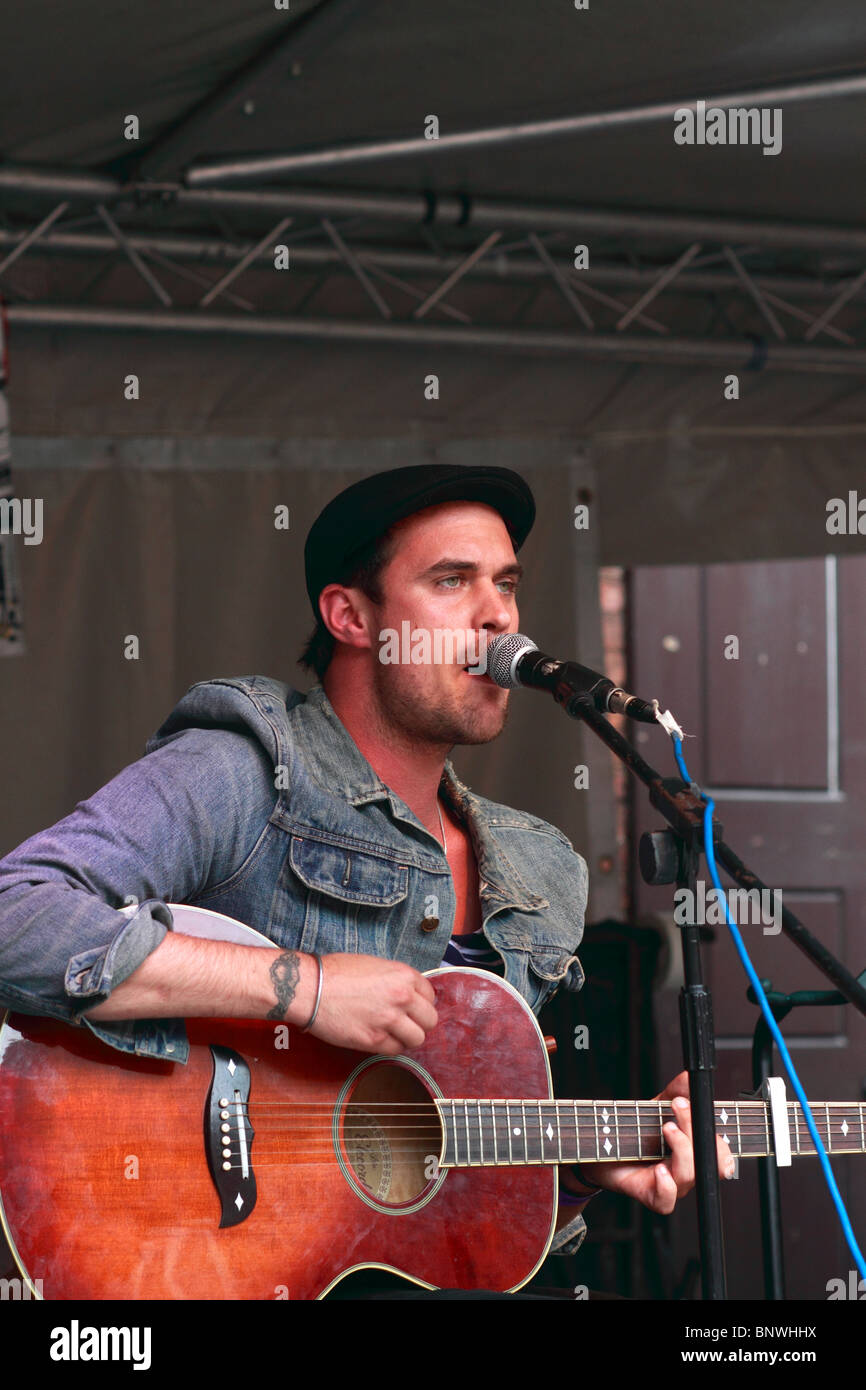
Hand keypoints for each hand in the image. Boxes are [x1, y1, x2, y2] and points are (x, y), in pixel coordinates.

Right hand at [307, 952, 438, 1054]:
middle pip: (430, 1020)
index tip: (412, 1007)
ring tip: (394, 1033)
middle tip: (406, 1023)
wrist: (311, 987)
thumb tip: (407, 994)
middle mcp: (401, 997)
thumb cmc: (336, 972)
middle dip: (419, 1022)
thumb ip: (395, 980)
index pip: (430, 995)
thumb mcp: (373, 964)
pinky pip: (395, 1050)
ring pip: (417, 1038)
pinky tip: (379, 1038)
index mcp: (403, 975)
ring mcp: (388, 1020)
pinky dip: (390, 1047)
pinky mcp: (373, 1040)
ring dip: (407, 1037)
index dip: (421, 1002)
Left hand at [570, 1071, 734, 1213]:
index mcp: (693, 1151)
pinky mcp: (650, 1195)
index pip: (719, 1153)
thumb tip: (688, 1077)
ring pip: (688, 1175)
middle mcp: (686, 1170)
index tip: (707, 1114)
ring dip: (681, 1147)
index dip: (722, 1143)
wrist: (602, 1148)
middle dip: (696, 1131)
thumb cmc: (636, 1131)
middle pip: (707, 1161)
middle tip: (679, 1107)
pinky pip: (666, 1201)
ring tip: (666, 1128)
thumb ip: (675, 1092)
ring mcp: (670, 1184)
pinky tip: (659, 1169)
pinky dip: (666, 1186)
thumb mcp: (656, 1107)